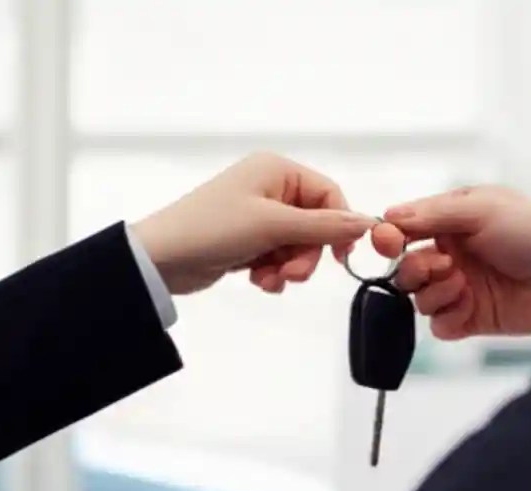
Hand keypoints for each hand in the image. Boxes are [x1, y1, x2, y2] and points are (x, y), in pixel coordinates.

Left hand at [133, 153, 374, 294]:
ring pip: (297, 245)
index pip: (329, 195)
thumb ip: (324, 226)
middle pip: (315, 224)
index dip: (339, 226)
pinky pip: (277, 257)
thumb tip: (370, 223)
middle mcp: (270, 188)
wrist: (160, 259)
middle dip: (305, 254)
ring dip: (288, 267)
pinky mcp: (247, 241)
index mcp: (277, 170)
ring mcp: (257, 215)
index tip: (340, 258)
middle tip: (290, 275)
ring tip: (266, 279)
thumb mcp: (273, 225)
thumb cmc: (215, 229)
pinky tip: (257, 280)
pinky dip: (272, 272)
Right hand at [372, 186, 530, 339]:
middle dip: (415, 269)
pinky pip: (438, 326)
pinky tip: (470, 306)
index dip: (390, 237)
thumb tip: (389, 216)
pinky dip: (448, 316)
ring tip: (464, 285)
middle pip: (404, 268)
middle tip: (444, 266)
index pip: (403, 230)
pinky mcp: (471, 318)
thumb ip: (433, 214)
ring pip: (418, 298)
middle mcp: (453, 255)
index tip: (389, 242)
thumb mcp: (483, 209)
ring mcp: (461, 288)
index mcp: (453, 222)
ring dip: (435, 293)